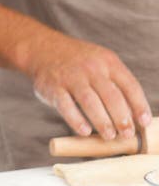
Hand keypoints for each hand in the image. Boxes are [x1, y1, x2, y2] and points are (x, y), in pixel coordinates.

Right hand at [27, 35, 150, 139]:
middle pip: (111, 95)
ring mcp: (71, 77)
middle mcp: (91, 68)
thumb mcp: (100, 64)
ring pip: (90, 101)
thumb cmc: (78, 63)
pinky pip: (66, 106)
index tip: (144, 123)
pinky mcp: (53, 87)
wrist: (42, 49)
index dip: (139, 105)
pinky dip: (76, 120)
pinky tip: (85, 131)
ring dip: (102, 121)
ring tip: (110, 136)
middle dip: (122, 118)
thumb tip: (136, 118)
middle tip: (127, 134)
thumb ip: (116, 85)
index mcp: (108, 62)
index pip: (129, 85)